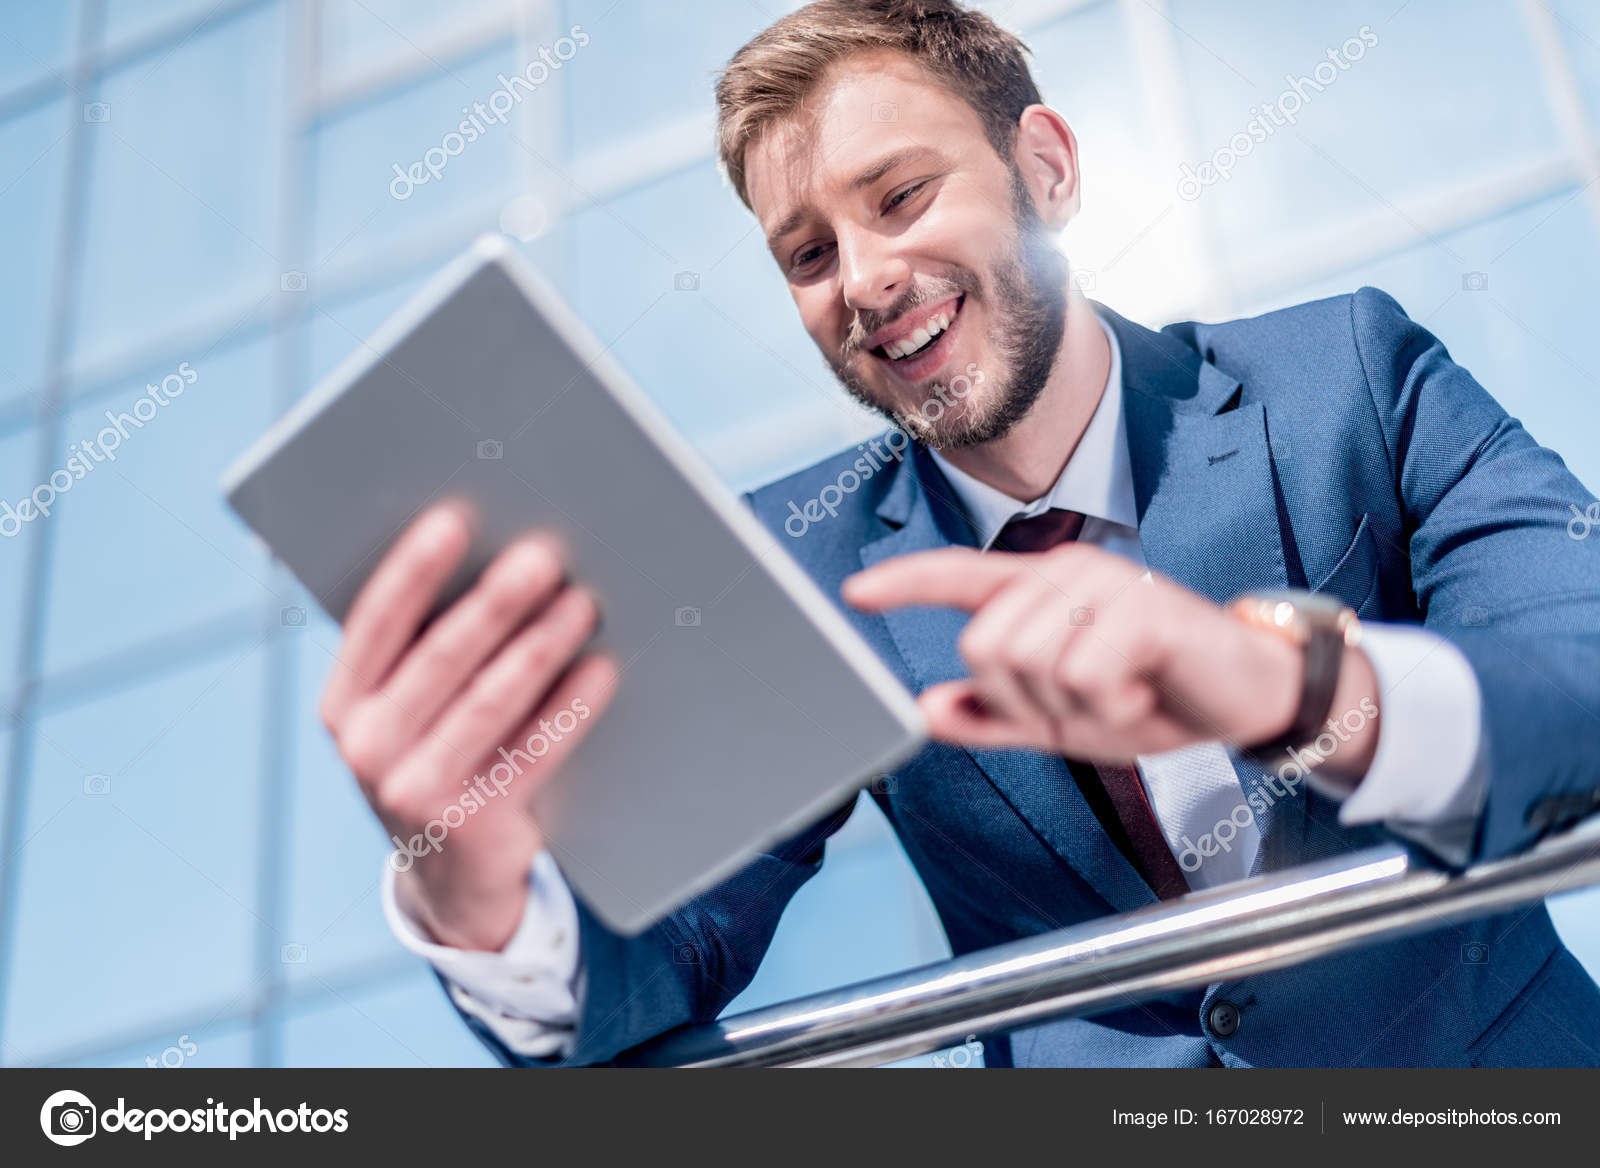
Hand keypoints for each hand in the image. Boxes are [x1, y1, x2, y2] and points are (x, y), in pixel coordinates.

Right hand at [319, 503, 617, 951]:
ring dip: (540, 646)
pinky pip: (532, 752)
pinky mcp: (471, 824)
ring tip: (583, 602)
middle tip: (543, 555)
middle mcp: (366, 748)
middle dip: (496, 602)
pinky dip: (570, 707)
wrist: (452, 875)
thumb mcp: (411, 708)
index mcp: (342, 703)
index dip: (413, 570)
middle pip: (441, 658)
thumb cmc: (440, 753)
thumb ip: (430, 646)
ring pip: (489, 703)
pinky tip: (602, 669)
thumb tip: (500, 555)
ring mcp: (414, 792)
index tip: (454, 520)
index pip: (375, 623)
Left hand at [843, 544, 1376, 769]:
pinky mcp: (1143, 607)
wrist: (1249, 697)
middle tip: (1089, 704)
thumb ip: (995, 717)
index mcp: (1042, 594)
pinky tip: (1145, 693)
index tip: (856, 595)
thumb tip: (925, 711)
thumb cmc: (1155, 697)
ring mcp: (1105, 584)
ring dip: (1076, 708)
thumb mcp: (1063, 720)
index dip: (906, 584)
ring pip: (1029, 663)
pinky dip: (1113, 708)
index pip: (960, 578)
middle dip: (1027, 701)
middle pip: (985, 648)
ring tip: (1123, 695)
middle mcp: (1066, 574)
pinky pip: (1083, 676)